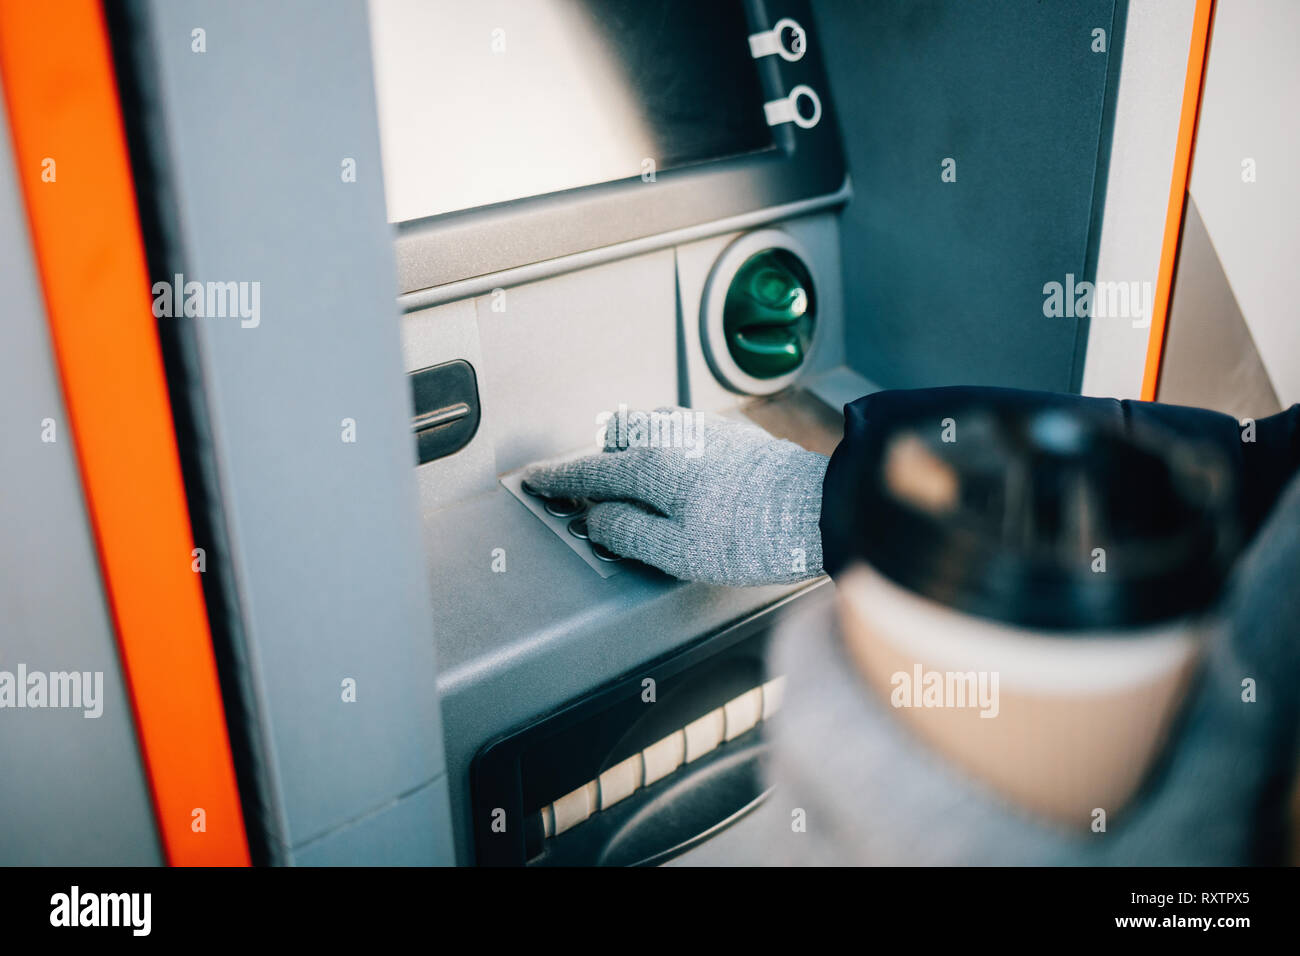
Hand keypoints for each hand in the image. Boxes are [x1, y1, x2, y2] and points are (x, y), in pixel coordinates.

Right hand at [524, 407, 828, 585]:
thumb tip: (597, 520)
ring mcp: (705, 431)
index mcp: (652, 466)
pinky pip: (679, 433)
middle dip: (599, 459)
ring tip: (637, 489)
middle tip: (592, 492)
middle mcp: (674, 437)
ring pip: (650, 429)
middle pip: (617, 436)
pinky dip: (664, 450)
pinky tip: (679, 477)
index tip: (537, 481)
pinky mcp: (731, 435)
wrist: (817, 510)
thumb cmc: (751, 537)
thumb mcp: (677, 551)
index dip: (558, 479)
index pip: (590, 471)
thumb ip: (628, 533)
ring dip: (633, 452)